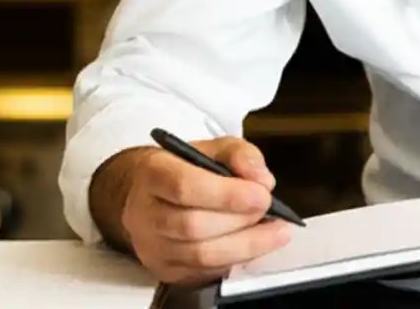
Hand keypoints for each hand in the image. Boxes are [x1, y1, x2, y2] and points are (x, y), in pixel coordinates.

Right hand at [94, 138, 293, 285]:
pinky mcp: (165, 270)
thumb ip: (241, 155)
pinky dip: (235, 260)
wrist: (151, 195)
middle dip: (240, 220)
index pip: (184, 186)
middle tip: (270, 211)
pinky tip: (253, 245)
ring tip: (275, 232)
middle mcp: (144, 213)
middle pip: (192, 225)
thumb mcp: (215, 148)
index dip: (227, 195)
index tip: (262, 195)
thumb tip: (262, 180)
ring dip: (245, 245)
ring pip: (200, 255)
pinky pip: (204, 272)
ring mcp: (152, 246)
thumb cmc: (187, 169)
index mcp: (153, 173)